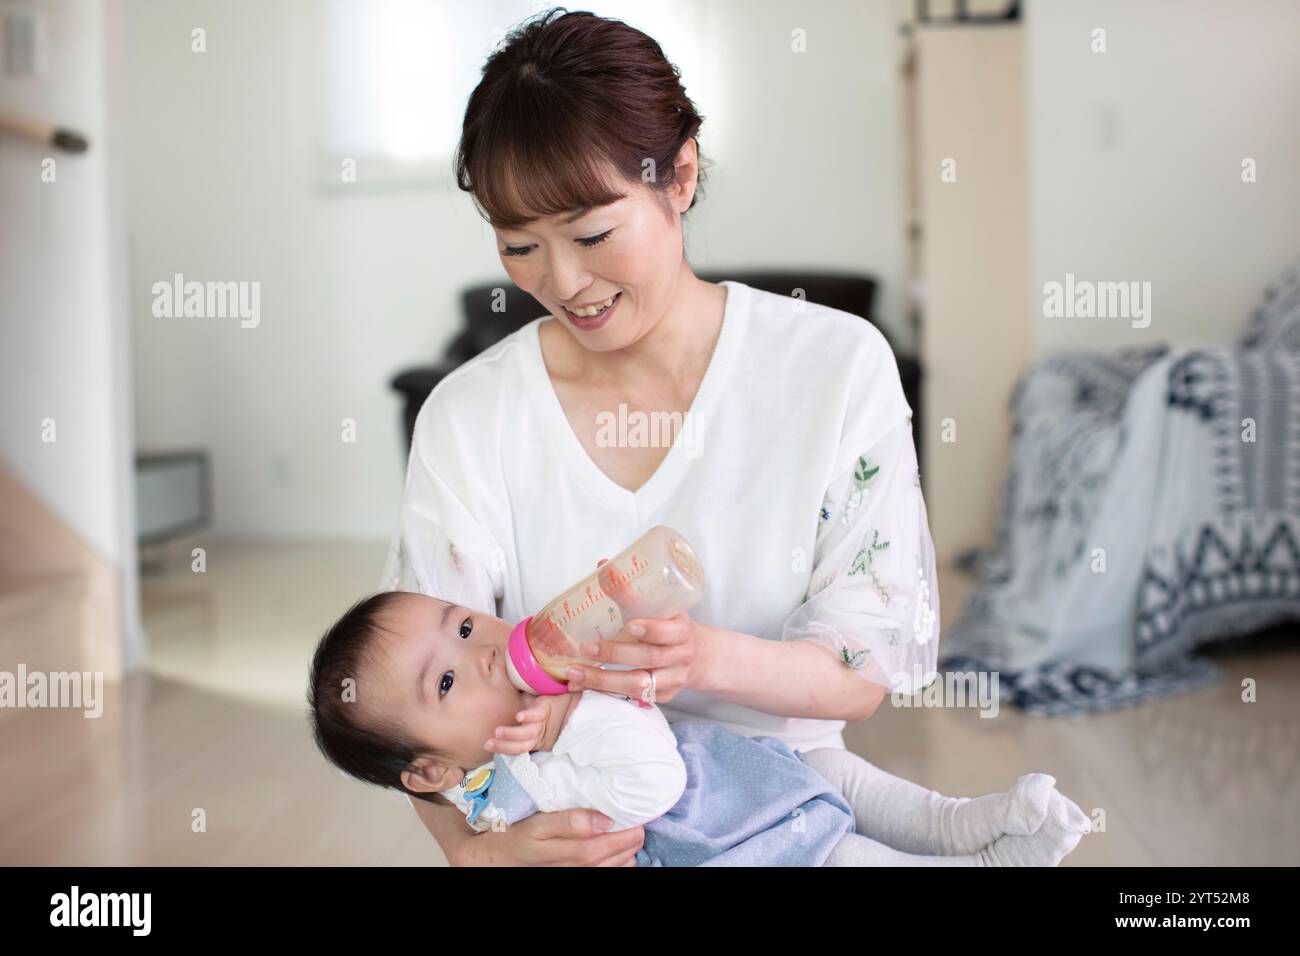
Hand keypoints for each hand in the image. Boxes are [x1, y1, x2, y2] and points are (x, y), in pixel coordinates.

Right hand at [453, 809, 644, 866]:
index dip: (624, 836)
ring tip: (633, 841)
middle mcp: (570, 868)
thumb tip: (604, 819)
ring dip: (625, 857)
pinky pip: (598, 875)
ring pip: (607, 870)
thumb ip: (569, 821)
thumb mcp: (536, 824)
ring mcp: (569, 874)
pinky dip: (614, 867)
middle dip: (629, 845)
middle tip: (641, 827)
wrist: (492, 859)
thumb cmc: (514, 835)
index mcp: (564, 852)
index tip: (638, 818)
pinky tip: (620, 857)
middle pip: (609, 861)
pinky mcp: (568, 875)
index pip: (603, 847)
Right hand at [484, 695, 551, 755]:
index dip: (504, 749)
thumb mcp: (536, 718)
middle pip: (522, 746)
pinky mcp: (547, 708)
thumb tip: (501, 718)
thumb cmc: (553, 708)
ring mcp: (544, 722)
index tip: (487, 746)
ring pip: (528, 734)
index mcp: (537, 739)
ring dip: (512, 734)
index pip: (518, 748)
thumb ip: (522, 721)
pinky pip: (537, 715)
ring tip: (498, 731)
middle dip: (504, 746)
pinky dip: (528, 716)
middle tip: (488, 744)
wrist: (574, 699)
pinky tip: (519, 716)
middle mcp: (540, 734)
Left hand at [564, 558, 713, 703]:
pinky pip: (633, 699)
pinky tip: (583, 687)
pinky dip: (607, 694)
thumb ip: (632, 592)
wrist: (700, 657)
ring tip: (575, 674)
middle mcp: (680, 658)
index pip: (671, 632)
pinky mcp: (662, 697)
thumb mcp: (661, 608)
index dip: (652, 630)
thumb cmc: (672, 626)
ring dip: (604, 681)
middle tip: (585, 648)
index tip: (630, 625)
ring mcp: (671, 681)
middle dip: (616, 654)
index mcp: (682, 630)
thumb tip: (603, 566)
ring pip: (639, 685)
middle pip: (649, 658)